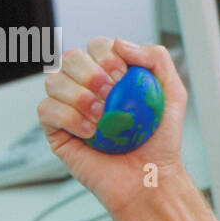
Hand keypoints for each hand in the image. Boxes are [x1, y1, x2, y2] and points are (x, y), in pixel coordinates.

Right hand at [37, 37, 189, 218]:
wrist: (149, 177)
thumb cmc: (160, 141)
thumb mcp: (173, 93)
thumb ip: (156, 58)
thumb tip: (120, 43)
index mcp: (111, 74)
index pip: (97, 46)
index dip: (106, 56)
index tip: (122, 77)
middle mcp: (87, 87)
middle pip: (70, 57)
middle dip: (90, 73)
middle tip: (110, 97)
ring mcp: (69, 108)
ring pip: (54, 81)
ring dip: (78, 96)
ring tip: (101, 118)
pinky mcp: (57, 131)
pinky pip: (46, 110)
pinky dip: (68, 117)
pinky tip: (89, 131)